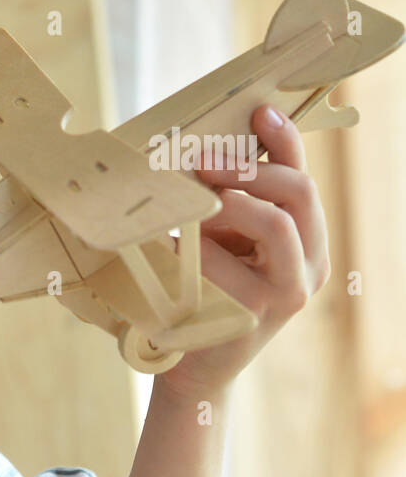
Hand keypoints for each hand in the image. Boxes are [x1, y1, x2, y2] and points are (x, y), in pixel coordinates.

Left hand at [160, 104, 332, 397]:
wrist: (194, 366)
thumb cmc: (206, 295)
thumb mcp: (223, 243)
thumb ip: (229, 206)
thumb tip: (201, 151)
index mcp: (307, 241)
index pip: (302, 180)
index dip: (284, 141)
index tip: (258, 110)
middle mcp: (309, 265)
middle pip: (297, 194)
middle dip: (248, 168)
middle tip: (201, 161)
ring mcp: (286, 293)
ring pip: (272, 224)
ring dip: (226, 204)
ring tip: (188, 205)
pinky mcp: (256, 315)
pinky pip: (226, 263)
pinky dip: (193, 248)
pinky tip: (167, 247)